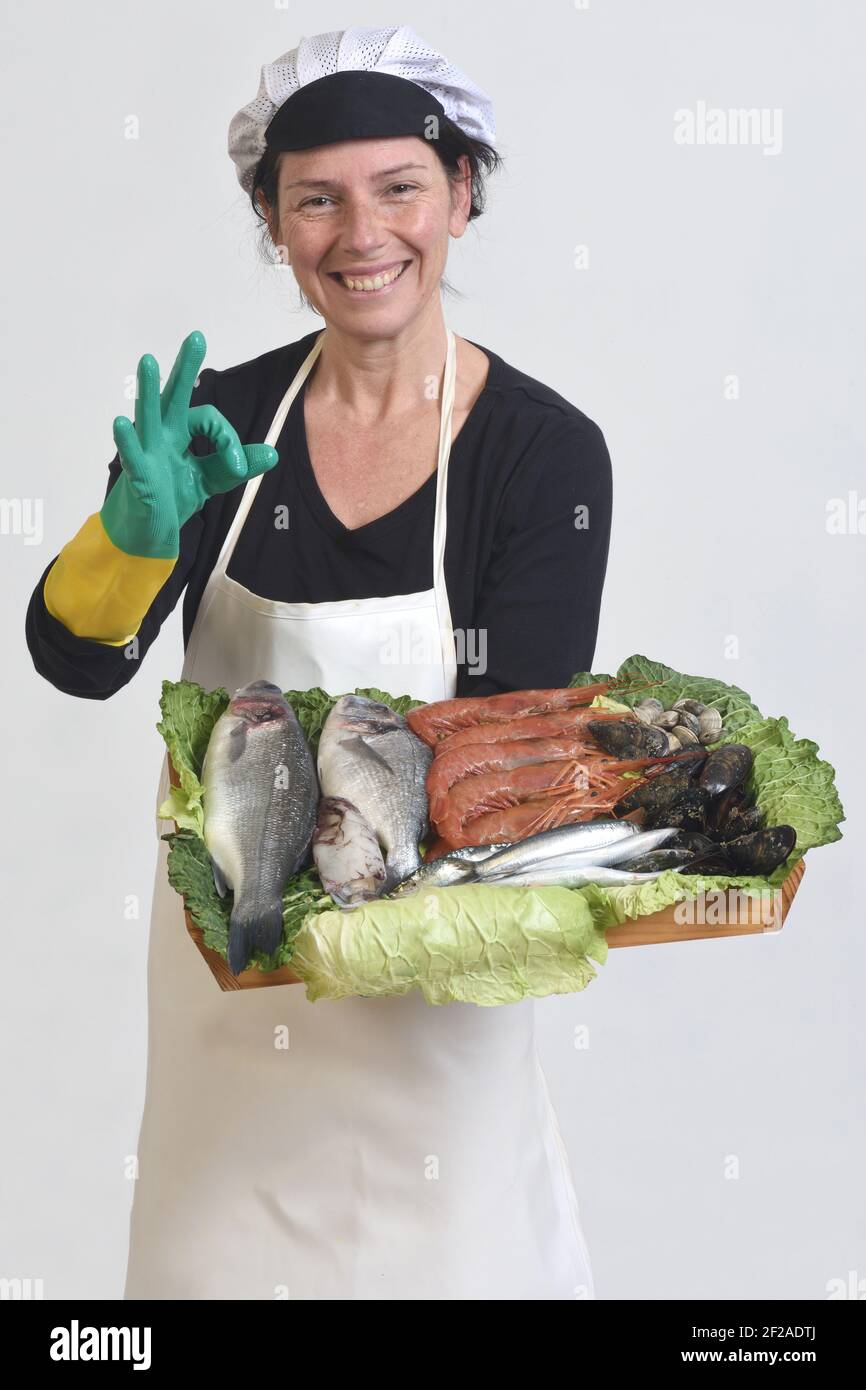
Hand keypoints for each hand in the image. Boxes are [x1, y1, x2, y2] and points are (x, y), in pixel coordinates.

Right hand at [100, 330, 277, 557]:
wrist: (148, 532)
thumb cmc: (172, 498)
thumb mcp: (212, 480)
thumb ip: (237, 465)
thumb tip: (272, 453)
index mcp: (181, 433)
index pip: (208, 419)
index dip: (229, 439)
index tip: (239, 464)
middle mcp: (162, 435)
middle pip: (174, 396)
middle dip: (185, 368)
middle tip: (197, 337)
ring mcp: (147, 452)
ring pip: (149, 416)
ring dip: (149, 389)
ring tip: (149, 361)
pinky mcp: (138, 475)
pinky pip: (132, 455)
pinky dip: (127, 440)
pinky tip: (121, 422)